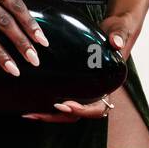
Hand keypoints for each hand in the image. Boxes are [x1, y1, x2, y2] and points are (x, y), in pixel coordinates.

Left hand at [20, 9, 139, 120]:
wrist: (112, 31)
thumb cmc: (117, 32)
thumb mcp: (119, 31)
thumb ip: (119, 35)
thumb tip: (116, 42)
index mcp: (107, 86)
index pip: (97, 108)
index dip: (82, 110)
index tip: (65, 104)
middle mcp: (96, 92)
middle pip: (77, 114)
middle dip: (57, 116)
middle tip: (37, 114)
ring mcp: (84, 90)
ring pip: (67, 111)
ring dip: (49, 114)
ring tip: (29, 114)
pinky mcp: (73, 83)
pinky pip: (61, 99)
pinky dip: (47, 104)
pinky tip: (31, 103)